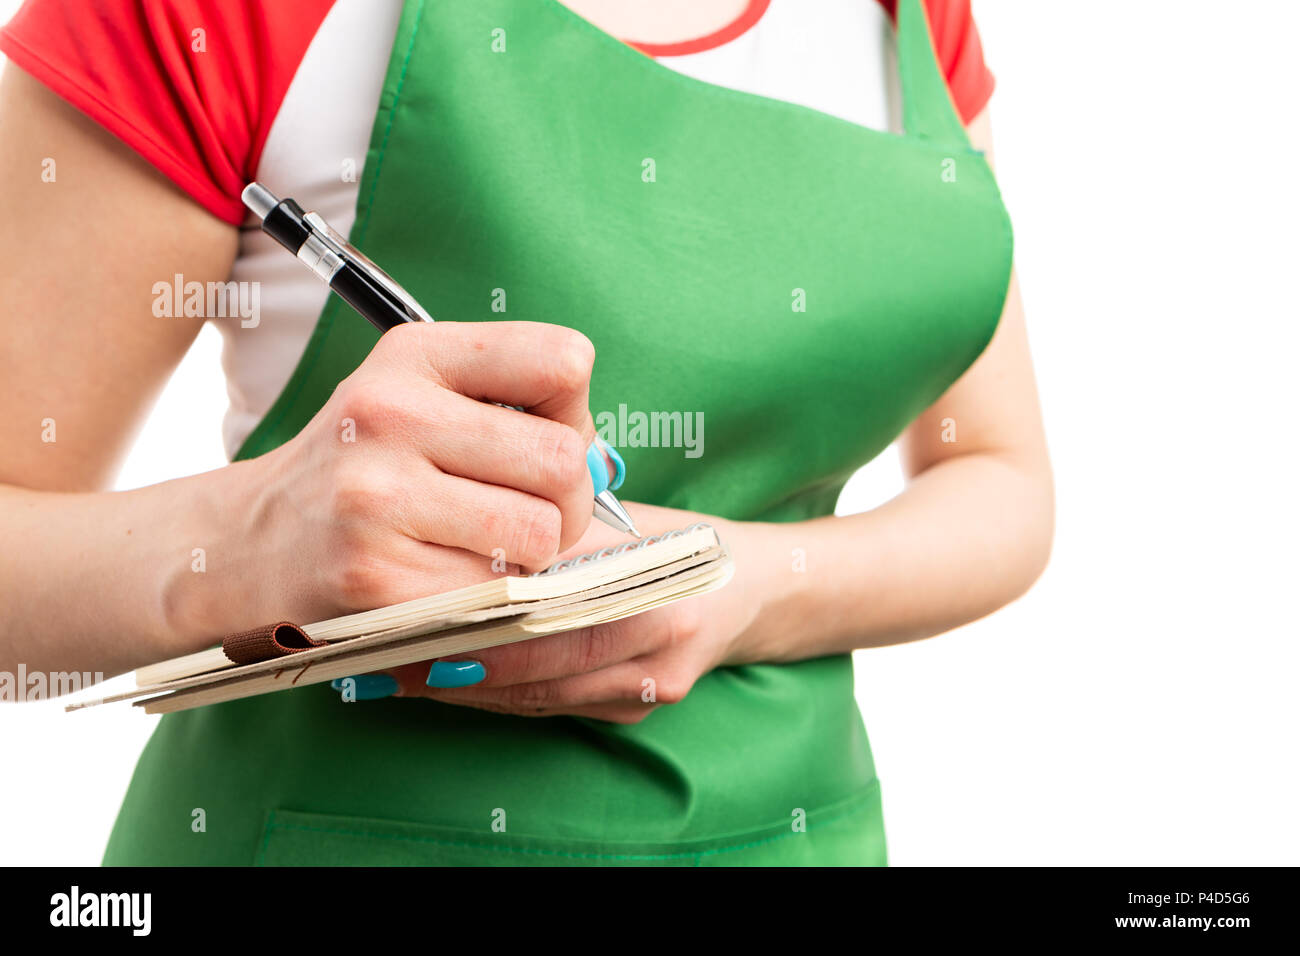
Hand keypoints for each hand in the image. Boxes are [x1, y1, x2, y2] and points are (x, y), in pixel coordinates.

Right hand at [166, 321, 605, 639]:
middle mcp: (390, 413)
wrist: (250, 547)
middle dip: (566, 505)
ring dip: (527, 558)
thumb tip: (601, 467)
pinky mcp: (374, 578)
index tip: (538, 442)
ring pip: (540, 537)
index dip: (574, 414)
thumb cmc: (365, 471)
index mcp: (414, 355)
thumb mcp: (421, 400)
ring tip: (475, 550)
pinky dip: (487, 600)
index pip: (562, 361)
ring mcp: (376, 496)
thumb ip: (515, 409)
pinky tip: (439, 583)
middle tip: (524, 517)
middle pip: (564, 463)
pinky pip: (496, 595)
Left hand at [374, 503, 789, 722]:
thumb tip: (462, 546)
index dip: (480, 618)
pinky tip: (453, 680)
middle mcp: (660, 647)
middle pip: (539, 663)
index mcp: (657, 588)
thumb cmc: (666, 537)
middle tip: (390, 652)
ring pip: (538, 695)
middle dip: (459, 661)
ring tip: (405, 670)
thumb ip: (554, 536)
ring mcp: (650, 687)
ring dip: (468, 685)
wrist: (745, 583)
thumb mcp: (616, 519)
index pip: (549, 611)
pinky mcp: (638, 710)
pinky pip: (553, 707)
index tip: (418, 613)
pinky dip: (499, 694)